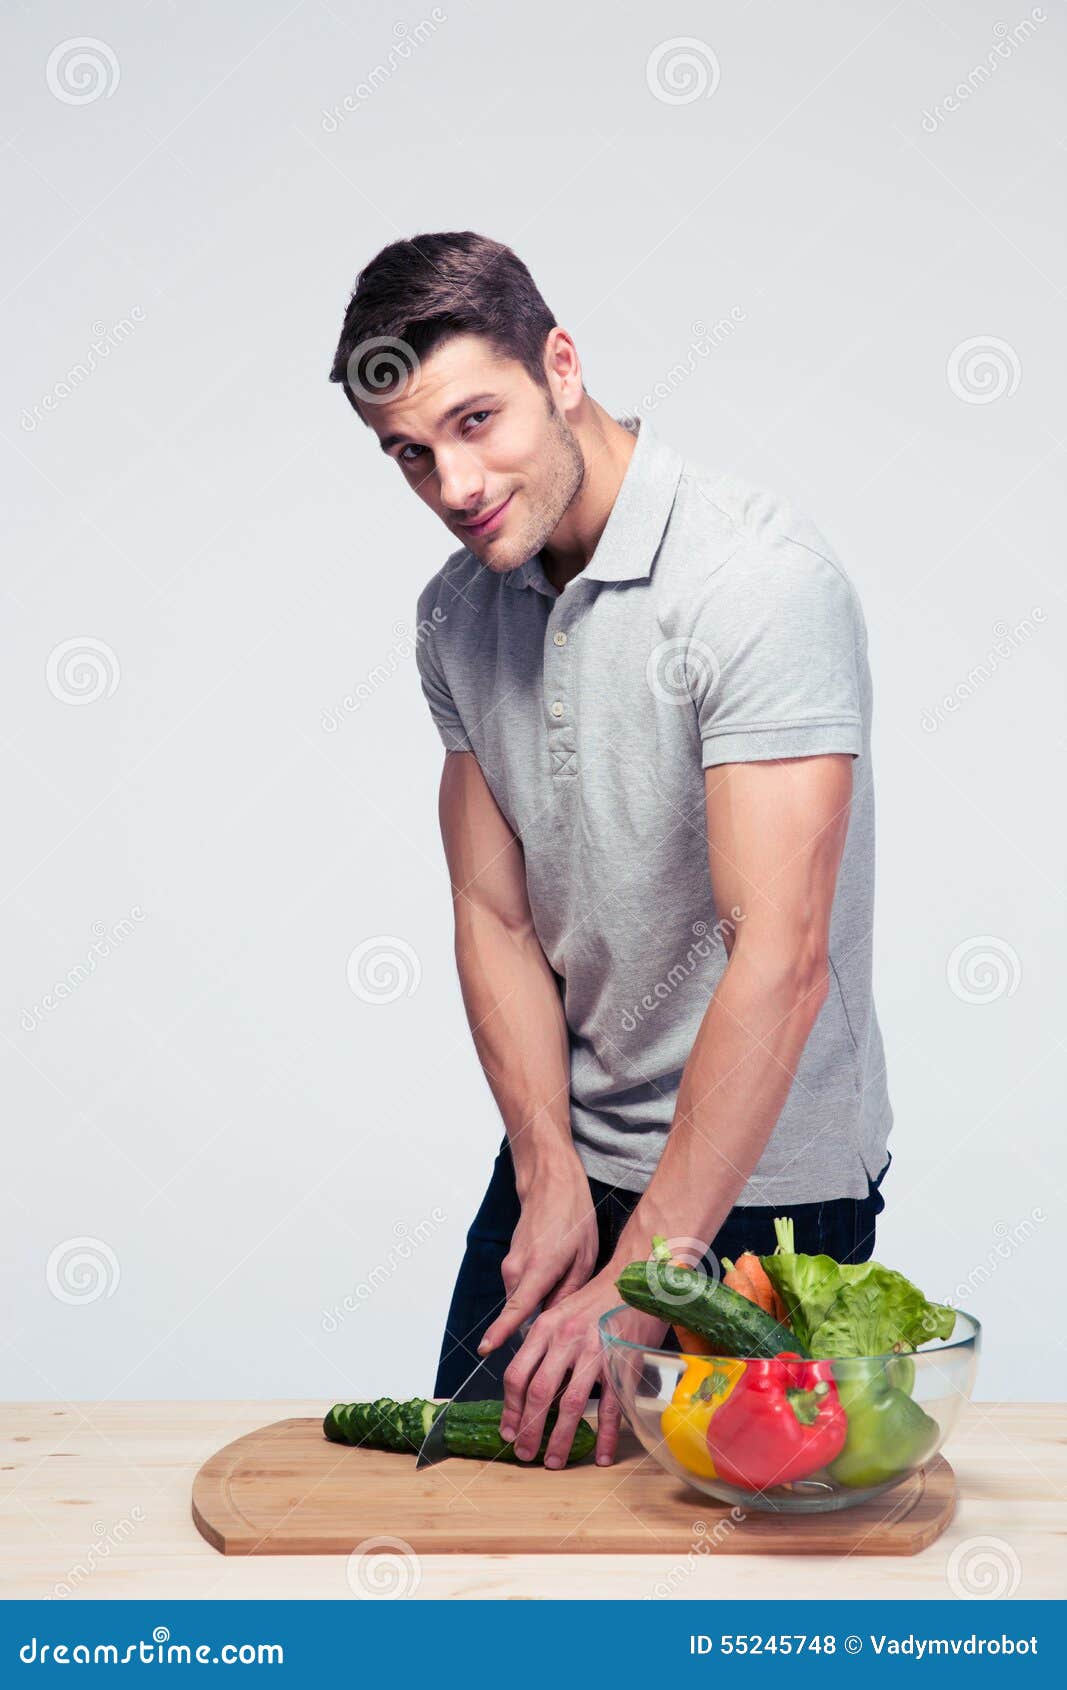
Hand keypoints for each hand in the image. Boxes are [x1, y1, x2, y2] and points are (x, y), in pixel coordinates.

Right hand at [478, 1162, 598, 1354]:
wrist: (551, 1185)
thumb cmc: (574, 1218)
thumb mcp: (584, 1258)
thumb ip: (568, 1294)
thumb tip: (555, 1324)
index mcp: (539, 1267)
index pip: (516, 1308)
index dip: (501, 1331)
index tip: (486, 1349)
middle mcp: (516, 1268)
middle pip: (521, 1312)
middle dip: (539, 1324)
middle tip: (569, 1318)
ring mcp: (510, 1264)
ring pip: (522, 1300)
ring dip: (540, 1303)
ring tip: (567, 1282)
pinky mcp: (509, 1263)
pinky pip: (521, 1288)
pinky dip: (535, 1290)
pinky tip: (556, 1272)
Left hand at [498, 1268, 666, 1468]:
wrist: (638, 1280)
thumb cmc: (598, 1300)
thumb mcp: (561, 1314)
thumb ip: (544, 1344)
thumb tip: (528, 1384)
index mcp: (546, 1328)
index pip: (517, 1374)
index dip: (510, 1408)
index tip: (508, 1431)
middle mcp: (566, 1340)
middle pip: (538, 1393)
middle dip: (529, 1430)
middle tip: (525, 1454)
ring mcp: (595, 1352)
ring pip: (570, 1404)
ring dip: (560, 1438)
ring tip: (553, 1462)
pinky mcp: (622, 1363)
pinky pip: (610, 1407)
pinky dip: (605, 1435)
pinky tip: (600, 1455)